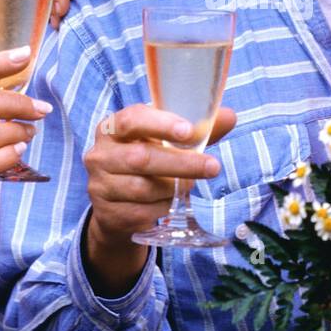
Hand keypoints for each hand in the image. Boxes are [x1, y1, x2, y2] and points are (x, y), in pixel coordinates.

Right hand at [82, 103, 237, 295]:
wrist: (116, 205)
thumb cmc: (147, 162)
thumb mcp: (165, 142)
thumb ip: (196, 129)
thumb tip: (229, 116)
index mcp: (112, 128)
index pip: (132, 120)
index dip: (160, 124)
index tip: (189, 131)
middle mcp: (100, 154)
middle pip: (141, 158)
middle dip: (181, 163)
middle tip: (212, 166)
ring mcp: (100, 185)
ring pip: (143, 189)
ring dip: (173, 188)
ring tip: (188, 185)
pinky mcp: (106, 213)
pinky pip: (141, 212)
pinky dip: (162, 208)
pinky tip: (169, 203)